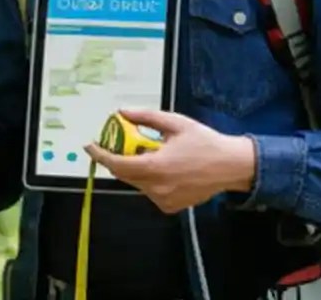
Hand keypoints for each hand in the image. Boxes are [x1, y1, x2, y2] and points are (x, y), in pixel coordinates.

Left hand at [84, 108, 255, 214]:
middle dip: (118, 159)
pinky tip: (165, 168)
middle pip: (124, 174)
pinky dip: (150, 179)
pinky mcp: (169, 206)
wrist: (230, 166)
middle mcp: (156, 188)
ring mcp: (162, 200)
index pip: (116, 164)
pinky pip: (150, 191)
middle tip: (122, 143)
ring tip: (152, 153)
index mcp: (155, 167)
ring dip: (136, 168)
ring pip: (137, 183)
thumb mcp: (175, 123)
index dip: (100, 155)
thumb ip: (146, 117)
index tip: (90, 145)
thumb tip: (122, 112)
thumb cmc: (205, 143)